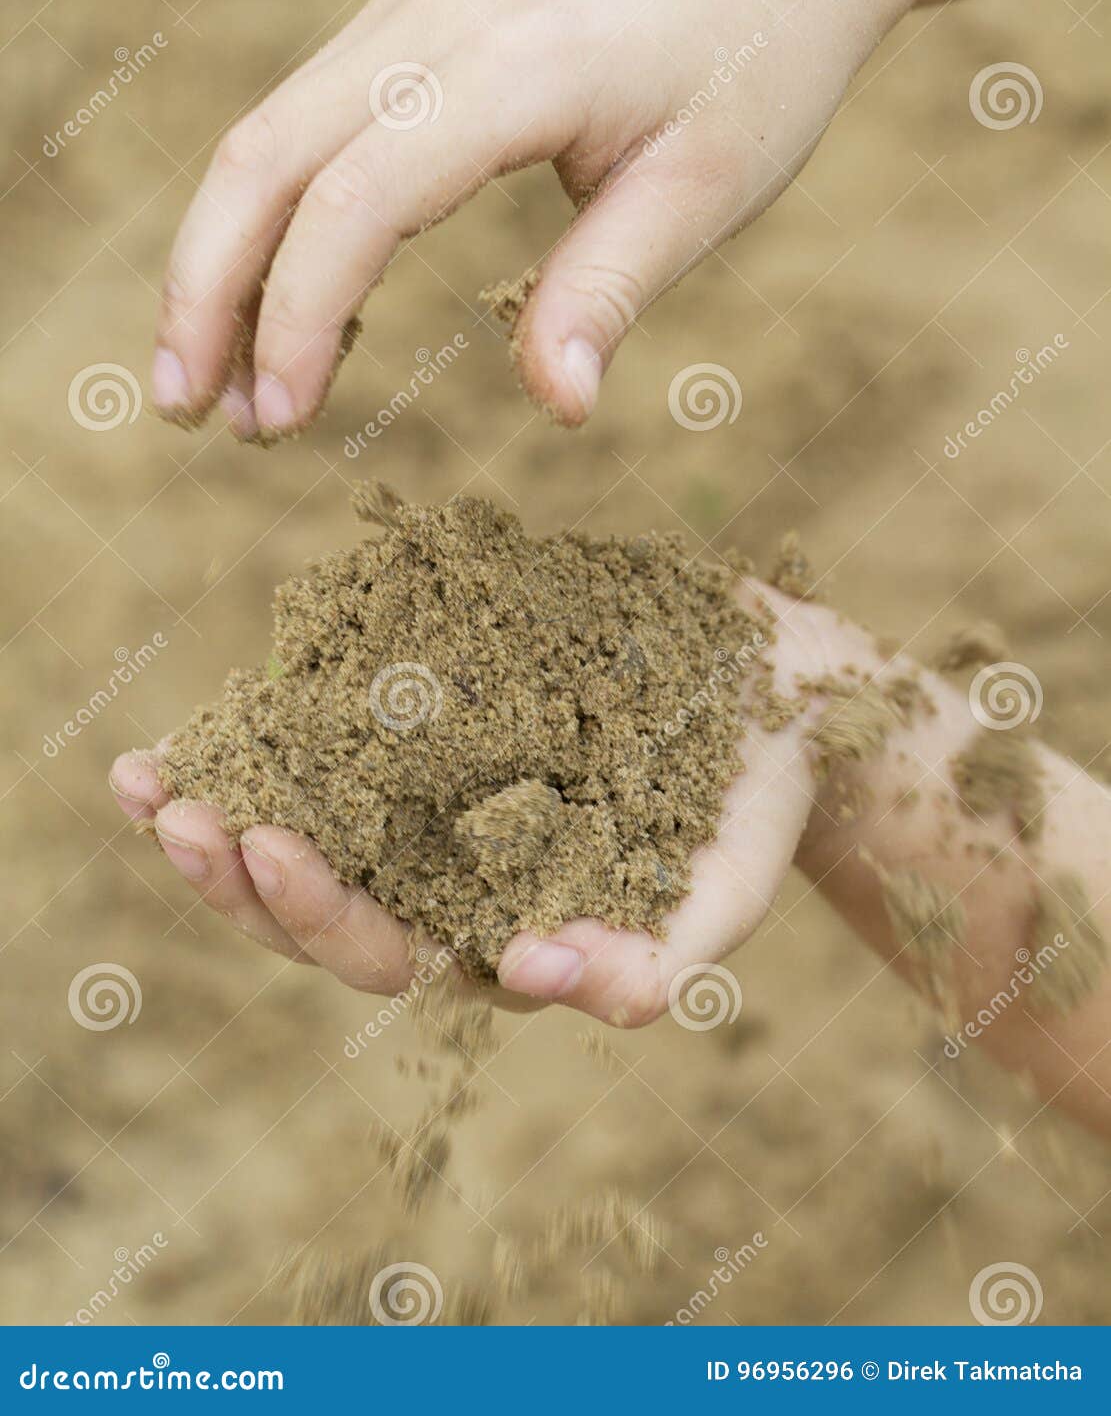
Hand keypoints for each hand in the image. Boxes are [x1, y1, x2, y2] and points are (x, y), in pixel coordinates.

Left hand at [108, 582, 835, 1025]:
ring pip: (309, 828)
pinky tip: (218, 701)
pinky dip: (270, 726)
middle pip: (316, 907)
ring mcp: (433, 808)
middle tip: (178, 815)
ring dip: (225, 802)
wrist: (772, 699)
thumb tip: (532, 978)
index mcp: (498, 938)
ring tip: (144, 777)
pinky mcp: (433, 732)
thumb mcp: (721, 894)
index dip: (317, 910)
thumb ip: (648, 963)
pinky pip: (335, 739)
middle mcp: (449, 882)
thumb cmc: (752, 810)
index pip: (385, 951)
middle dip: (237, 872)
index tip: (266, 845)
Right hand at [149, 0, 920, 439]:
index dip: (297, 320)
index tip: (280, 422)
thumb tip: (556, 405)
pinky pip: (311, 108)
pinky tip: (287, 286)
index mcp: (515, 65)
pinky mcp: (418, 9)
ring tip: (219, 373)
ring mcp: (417, 1)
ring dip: (226, 252)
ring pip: (269, 128)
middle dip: (206, 291)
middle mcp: (439, 17)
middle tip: (184, 413)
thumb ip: (609, 289)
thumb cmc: (760, 57)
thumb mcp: (708, 187)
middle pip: (262, 155)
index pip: (352, 203)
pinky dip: (274, 205)